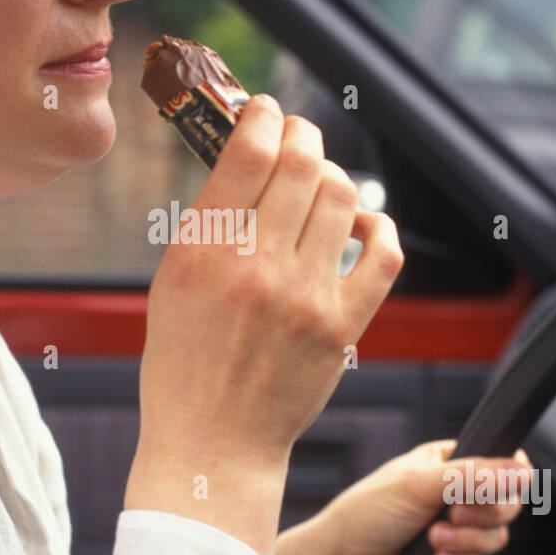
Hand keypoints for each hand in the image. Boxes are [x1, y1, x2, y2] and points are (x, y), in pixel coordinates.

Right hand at [127, 94, 403, 554]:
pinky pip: (384, 254)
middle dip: (302, 133)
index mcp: (204, 252)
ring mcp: (305, 297)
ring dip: (334, 176)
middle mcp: (257, 268)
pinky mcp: (342, 326)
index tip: (265, 112)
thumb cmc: (184, 365)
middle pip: (303, 163)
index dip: (263, 116)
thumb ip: (208, 222)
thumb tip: (246, 159)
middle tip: (296, 135)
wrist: (213, 443)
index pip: (249, 151)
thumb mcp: (171, 282)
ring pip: (343, 197)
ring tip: (320, 184)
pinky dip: (378, 227)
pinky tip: (360, 226)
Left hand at [329, 439, 532, 554]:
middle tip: (452, 515)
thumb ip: (473, 475)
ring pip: (497, 537)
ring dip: (467, 541)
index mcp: (448, 463)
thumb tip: (521, 470)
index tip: (494, 488)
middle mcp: (456, 495)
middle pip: (507, 503)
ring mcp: (456, 530)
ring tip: (433, 540)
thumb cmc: (365, 514)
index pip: (501, 462)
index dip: (507, 478)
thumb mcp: (418, 483)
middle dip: (483, 514)